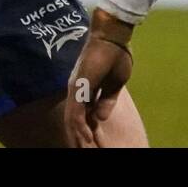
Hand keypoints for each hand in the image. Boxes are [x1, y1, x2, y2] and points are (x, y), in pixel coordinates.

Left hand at [64, 8, 135, 147]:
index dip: (88, 131)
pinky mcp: (78, 87)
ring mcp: (76, 89)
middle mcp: (77, 90)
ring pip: (72, 120)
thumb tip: (99, 118)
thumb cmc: (115, 54)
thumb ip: (107, 101)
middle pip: (74, 121)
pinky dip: (79, 128)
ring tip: (85, 150)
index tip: (95, 144)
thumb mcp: (115, 84)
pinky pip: (75, 113)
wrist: (112, 36)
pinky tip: (85, 139)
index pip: (83, 115)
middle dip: (80, 139)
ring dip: (79, 138)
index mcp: (86, 89)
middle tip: (86, 150)